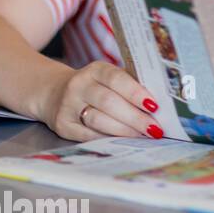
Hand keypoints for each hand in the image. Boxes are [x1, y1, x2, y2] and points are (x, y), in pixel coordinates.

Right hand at [40, 61, 162, 140]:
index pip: (116, 78)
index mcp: (94, 70)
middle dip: (135, 117)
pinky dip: (108, 139)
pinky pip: (88, 135)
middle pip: (108, 102)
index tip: (154, 106)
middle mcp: (78, 85)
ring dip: (124, 131)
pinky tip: (123, 142)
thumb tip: (159, 108)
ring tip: (143, 136)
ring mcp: (68, 105)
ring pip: (99, 120)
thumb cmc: (94, 88)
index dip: (136, 92)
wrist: (54, 93)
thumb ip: (129, 87)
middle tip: (155, 129)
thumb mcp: (107, 79)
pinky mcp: (63, 124)